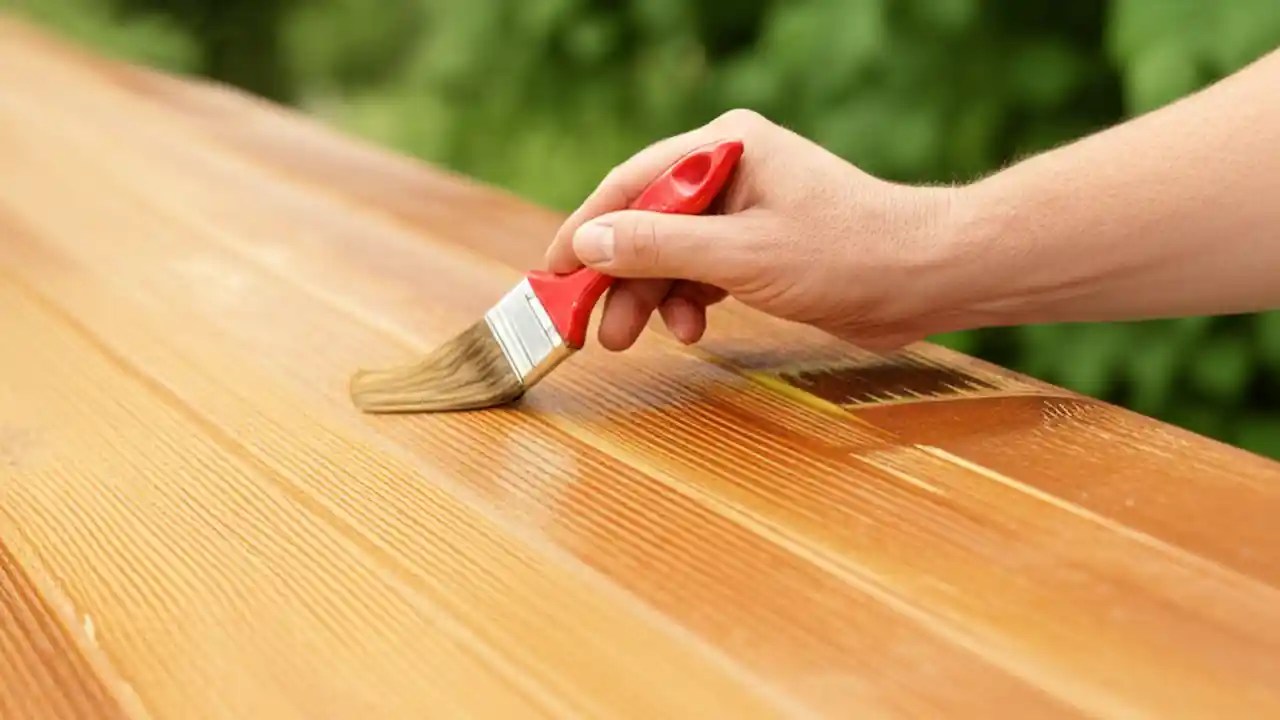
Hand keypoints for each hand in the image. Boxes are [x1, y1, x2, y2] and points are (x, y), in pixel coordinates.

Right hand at [544, 110, 964, 351]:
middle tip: (589, 326)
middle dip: (618, 277)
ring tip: (630, 338)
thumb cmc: (846, 254)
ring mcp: (745, 209)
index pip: (631, 184)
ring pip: (672, 253)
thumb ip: (660, 247)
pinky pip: (702, 270)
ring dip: (651, 297)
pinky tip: (692, 328)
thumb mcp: (741, 255)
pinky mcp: (760, 246)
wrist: (925, 279)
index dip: (585, 230)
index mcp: (725, 147)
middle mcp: (730, 169)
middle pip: (647, 223)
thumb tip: (588, 243)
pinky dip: (689, 301)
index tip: (550, 274)